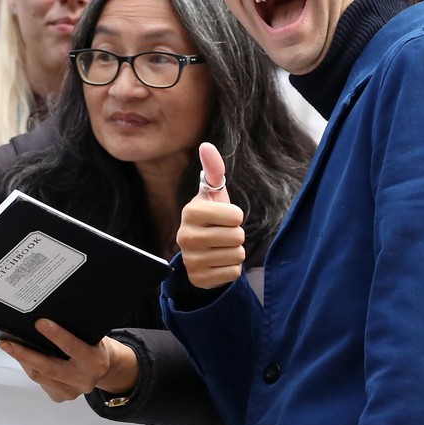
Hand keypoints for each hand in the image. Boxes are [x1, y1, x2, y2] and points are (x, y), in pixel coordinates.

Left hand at [0, 319, 138, 403]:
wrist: (105, 369)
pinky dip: (31, 368)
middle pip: (48, 367)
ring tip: (11, 347)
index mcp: (95, 361)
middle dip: (24, 354)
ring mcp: (72, 391)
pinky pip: (40, 381)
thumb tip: (42, 324)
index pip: (73, 347)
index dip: (56, 335)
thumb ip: (74, 333)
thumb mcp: (92, 337)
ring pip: (39, 375)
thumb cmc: (94, 347)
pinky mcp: (61, 397)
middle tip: (6, 343)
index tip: (39, 323)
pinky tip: (27, 359)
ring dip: (23, 360)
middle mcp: (84, 379)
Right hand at [176, 143, 244, 289]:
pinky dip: (230, 269)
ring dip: (234, 252)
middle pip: (237, 236)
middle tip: (221, 234)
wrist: (199, 251)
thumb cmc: (211, 217)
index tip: (222, 217)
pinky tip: (217, 262)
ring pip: (237, 255)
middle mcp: (186, 237)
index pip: (236, 217)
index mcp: (190, 212)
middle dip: (235, 235)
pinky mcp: (199, 279)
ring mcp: (191, 260)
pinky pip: (233, 273)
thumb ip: (214, 170)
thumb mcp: (214, 194)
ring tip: (220, 247)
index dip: (235, 216)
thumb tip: (207, 145)